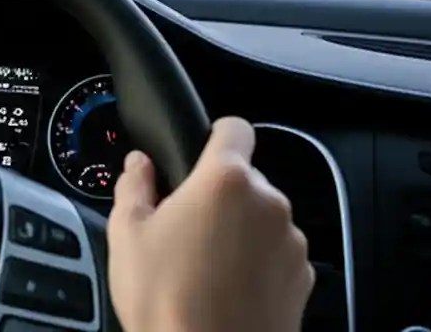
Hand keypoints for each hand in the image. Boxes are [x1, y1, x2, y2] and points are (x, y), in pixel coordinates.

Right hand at [106, 117, 313, 331]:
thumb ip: (134, 187)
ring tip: (204, 267)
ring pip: (262, 219)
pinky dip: (258, 263)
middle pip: (245, 180)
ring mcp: (291, 243)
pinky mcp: (303, 278)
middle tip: (185, 228)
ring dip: (240, 232)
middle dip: (219, 196)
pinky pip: (277, 254)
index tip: (201, 152)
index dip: (216, 135)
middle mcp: (269, 204)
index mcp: (225, 181)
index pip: (235, 128)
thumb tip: (138, 166)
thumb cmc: (167, 301)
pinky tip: (227, 289)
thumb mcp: (128, 236)